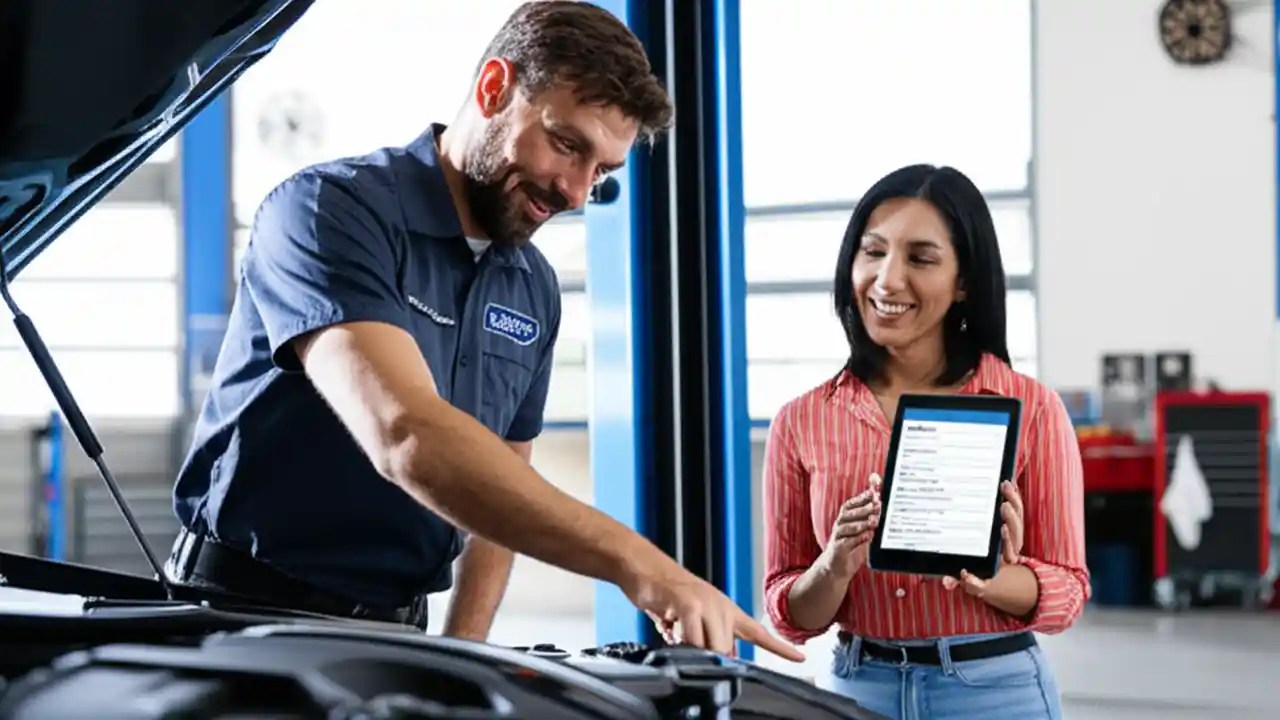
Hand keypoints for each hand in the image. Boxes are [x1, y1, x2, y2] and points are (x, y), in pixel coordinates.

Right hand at [623, 558, 804, 661]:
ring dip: (689, 647)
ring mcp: (708, 604)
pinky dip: (679, 640)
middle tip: (683, 640)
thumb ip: (707, 639)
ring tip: (673, 628)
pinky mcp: (689, 604)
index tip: (801, 658)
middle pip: (726, 651)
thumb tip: (720, 659)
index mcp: (726, 611)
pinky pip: (692, 638)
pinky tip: (669, 625)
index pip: (759, 633)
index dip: (780, 648)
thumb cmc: (666, 597)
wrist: (646, 569)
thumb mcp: (692, 622)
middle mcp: (722, 606)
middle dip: (707, 656)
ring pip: (710, 647)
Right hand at [820, 474, 882, 580]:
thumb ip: (869, 519)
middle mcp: (839, 526)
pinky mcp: (838, 550)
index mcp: (845, 519)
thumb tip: (880, 505)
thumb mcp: (862, 532)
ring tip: (873, 521)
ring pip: (847, 527)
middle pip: (849, 514)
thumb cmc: (851, 547)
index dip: (861, 497)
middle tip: (877, 505)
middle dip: (863, 509)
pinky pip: (847, 542)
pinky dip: (858, 539)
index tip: (873, 492)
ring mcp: (837, 537)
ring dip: (861, 523)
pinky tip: (868, 536)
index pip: (850, 505)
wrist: (837, 568)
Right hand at [943, 480, 1022, 596]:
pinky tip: (1007, 483)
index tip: (1002, 529)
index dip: (1007, 539)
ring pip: (1018, 517)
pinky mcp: (1012, 523)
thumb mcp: (972, 581)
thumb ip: (961, 582)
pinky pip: (1015, 508)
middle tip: (1004, 505)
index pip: (1009, 550)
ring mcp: (1013, 534)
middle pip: (1017, 531)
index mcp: (1003, 560)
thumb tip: (948, 583)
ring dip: (1014, 502)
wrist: (994, 572)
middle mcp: (1011, 547)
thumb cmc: (980, 574)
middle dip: (1012, 517)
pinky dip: (1012, 496)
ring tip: (1005, 486)